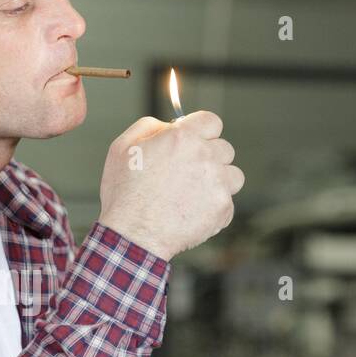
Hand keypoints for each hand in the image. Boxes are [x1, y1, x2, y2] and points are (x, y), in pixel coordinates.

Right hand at [97, 110, 243, 260]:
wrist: (133, 235)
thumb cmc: (124, 195)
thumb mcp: (122, 148)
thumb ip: (149, 127)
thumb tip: (169, 125)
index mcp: (182, 137)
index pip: (212, 121)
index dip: (202, 132)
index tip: (194, 143)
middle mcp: (205, 156)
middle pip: (225, 148)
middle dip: (209, 158)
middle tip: (186, 175)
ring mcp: (217, 183)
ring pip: (233, 175)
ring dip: (218, 182)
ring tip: (193, 195)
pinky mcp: (222, 208)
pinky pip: (228, 203)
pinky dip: (214, 209)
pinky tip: (192, 213)